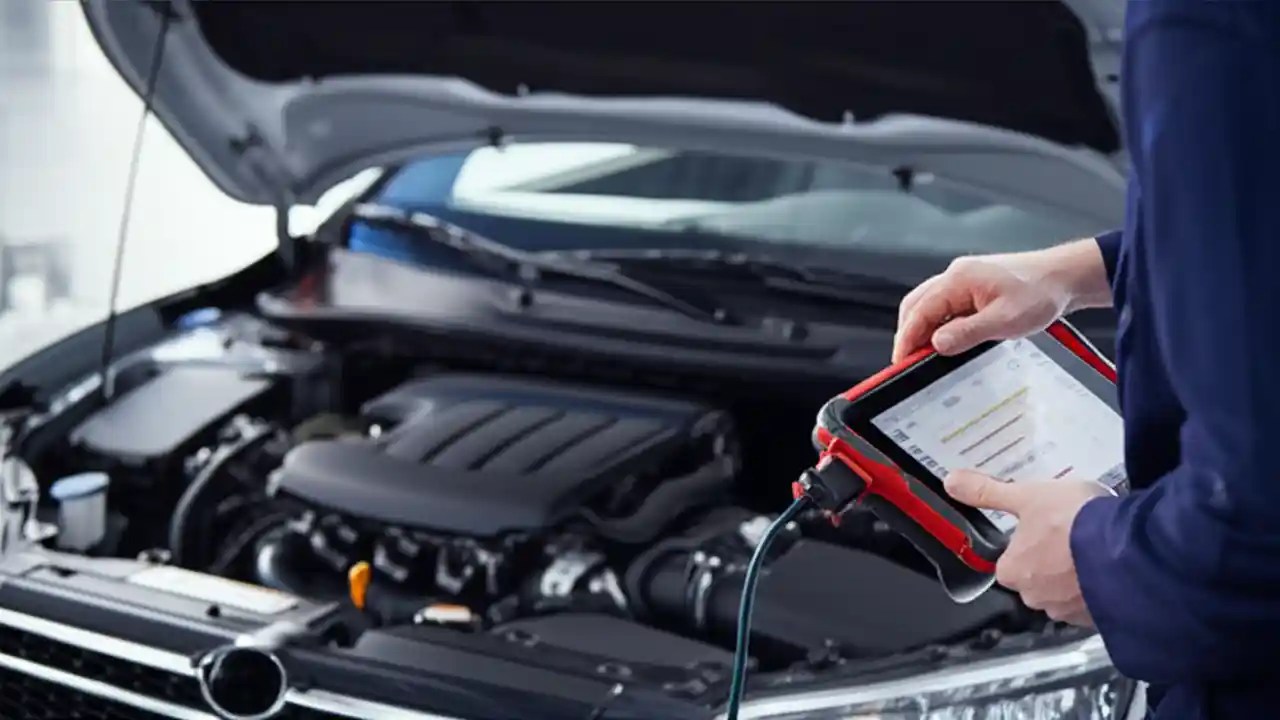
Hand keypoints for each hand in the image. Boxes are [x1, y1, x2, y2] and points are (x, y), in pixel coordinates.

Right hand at [892, 257, 1067, 362]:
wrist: (1065, 278)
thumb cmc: (1041, 293)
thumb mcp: (1005, 320)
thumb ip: (967, 333)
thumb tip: (936, 345)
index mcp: (958, 279)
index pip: (919, 310)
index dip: (906, 338)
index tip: (900, 361)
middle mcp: (955, 276)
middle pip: (916, 305)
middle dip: (909, 334)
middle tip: (908, 362)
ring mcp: (963, 280)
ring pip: (929, 306)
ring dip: (924, 330)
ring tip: (925, 355)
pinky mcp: (972, 288)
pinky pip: (945, 307)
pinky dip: (939, 325)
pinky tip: (947, 341)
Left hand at [944, 469, 1111, 625]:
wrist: (1129, 548)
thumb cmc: (1071, 520)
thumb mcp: (1027, 495)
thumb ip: (988, 492)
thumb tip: (950, 481)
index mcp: (1013, 572)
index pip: (1011, 560)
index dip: (1028, 541)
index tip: (1046, 526)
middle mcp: (1037, 600)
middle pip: (1039, 578)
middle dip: (1054, 560)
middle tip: (1074, 534)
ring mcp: (1071, 613)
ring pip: (1068, 592)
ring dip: (1079, 575)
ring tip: (1097, 547)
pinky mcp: (1101, 619)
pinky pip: (1095, 603)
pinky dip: (1101, 587)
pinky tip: (1113, 567)